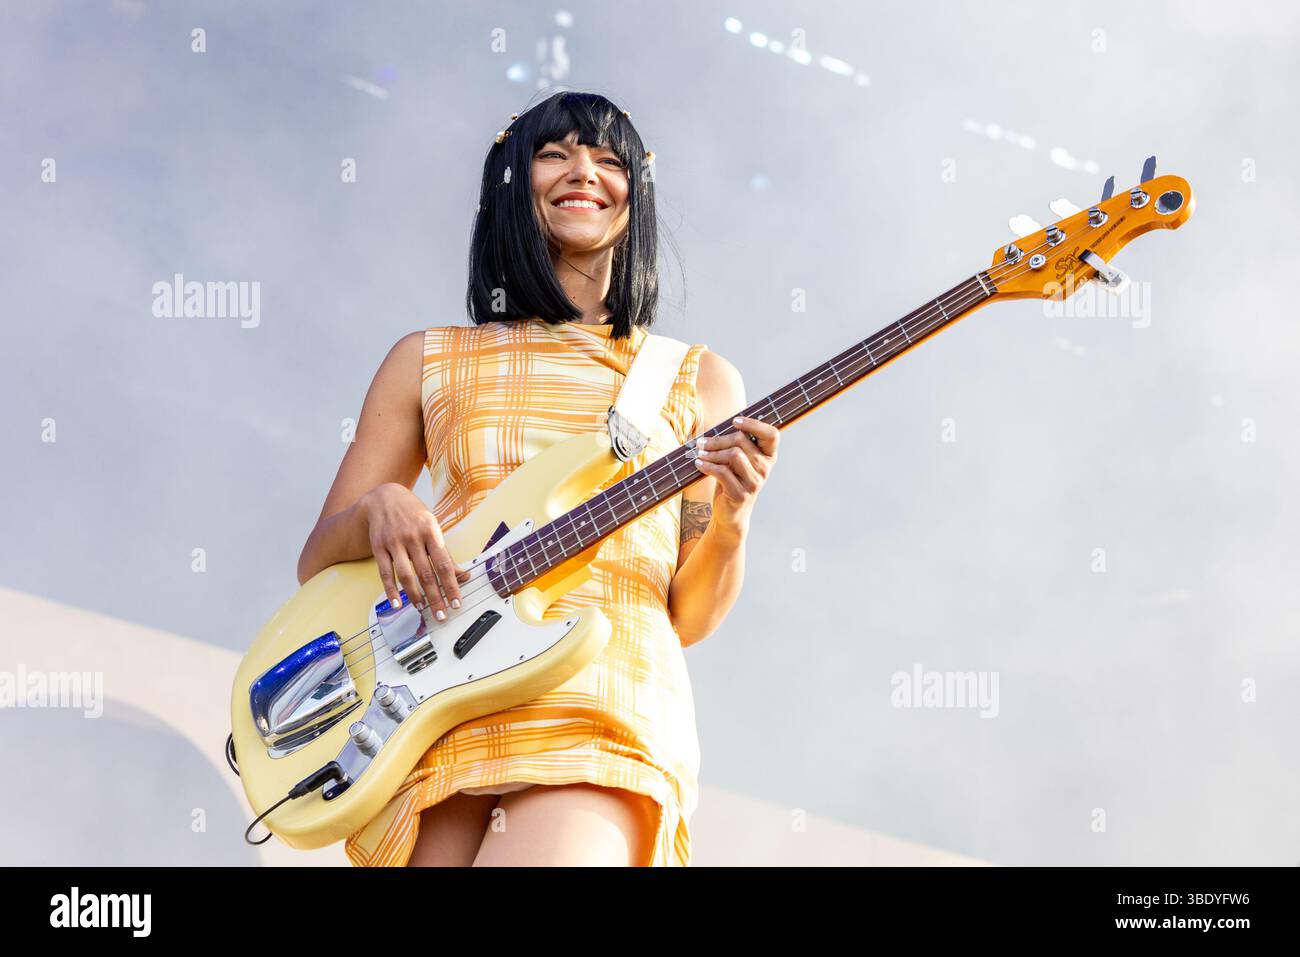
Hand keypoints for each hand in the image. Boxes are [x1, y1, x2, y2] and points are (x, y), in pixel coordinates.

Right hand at [360, 483, 470, 619]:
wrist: (385, 498)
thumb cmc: (414, 515)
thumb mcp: (433, 528)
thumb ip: (446, 553)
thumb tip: (463, 576)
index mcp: (431, 531)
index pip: (444, 564)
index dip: (451, 585)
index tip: (456, 603)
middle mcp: (413, 536)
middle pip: (426, 573)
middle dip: (435, 597)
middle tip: (441, 615)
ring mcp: (394, 542)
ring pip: (406, 575)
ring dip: (415, 595)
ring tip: (422, 608)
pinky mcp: (379, 547)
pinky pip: (386, 573)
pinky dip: (391, 590)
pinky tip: (397, 603)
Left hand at [690, 415, 778, 535]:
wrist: (730, 514)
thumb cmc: (732, 481)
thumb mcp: (737, 462)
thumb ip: (736, 445)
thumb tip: (721, 426)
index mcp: (768, 457)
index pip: (772, 434)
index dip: (754, 424)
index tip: (734, 421)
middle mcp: (765, 469)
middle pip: (742, 441)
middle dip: (718, 440)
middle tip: (701, 443)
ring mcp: (755, 483)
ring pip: (733, 455)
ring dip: (712, 453)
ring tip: (699, 454)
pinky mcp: (741, 494)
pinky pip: (722, 472)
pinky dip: (707, 465)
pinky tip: (699, 464)